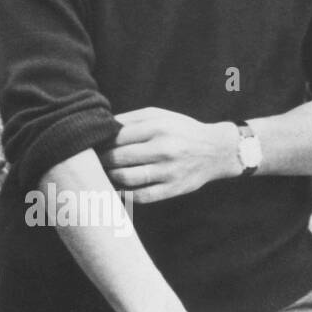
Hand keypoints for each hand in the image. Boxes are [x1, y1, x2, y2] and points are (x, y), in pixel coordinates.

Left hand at [102, 108, 238, 202]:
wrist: (218, 150)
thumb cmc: (181, 130)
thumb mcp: (159, 115)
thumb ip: (130, 119)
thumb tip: (102, 127)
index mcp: (158, 128)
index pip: (117, 137)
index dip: (101, 142)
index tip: (94, 145)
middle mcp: (164, 149)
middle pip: (119, 158)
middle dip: (102, 160)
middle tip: (95, 160)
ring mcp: (169, 171)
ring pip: (127, 178)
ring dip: (110, 176)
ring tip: (105, 172)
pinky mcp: (174, 189)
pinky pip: (143, 196)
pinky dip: (125, 194)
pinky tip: (117, 188)